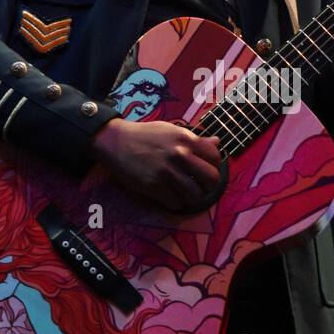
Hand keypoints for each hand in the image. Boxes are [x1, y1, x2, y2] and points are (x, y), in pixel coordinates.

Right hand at [92, 117, 221, 212]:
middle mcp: (180, 154)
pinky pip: (176, 203)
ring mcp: (167, 171)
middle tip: (199, 187)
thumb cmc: (145, 135)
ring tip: (183, 193)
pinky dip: (175, 202)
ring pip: (195, 195)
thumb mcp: (172, 130)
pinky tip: (169, 196)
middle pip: (211, 179)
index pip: (215, 157)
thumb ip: (196, 139)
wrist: (116, 141)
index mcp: (186, 138)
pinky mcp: (154, 185)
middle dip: (208, 186)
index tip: (205, 171)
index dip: (214, 166)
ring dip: (191, 197)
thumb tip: (218, 142)